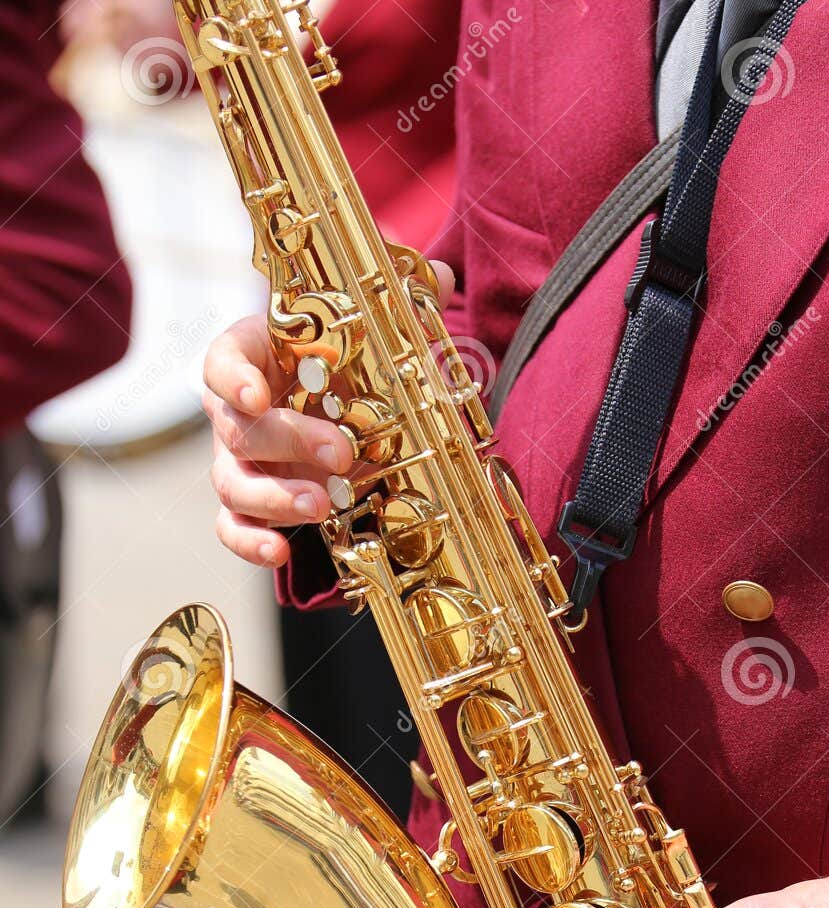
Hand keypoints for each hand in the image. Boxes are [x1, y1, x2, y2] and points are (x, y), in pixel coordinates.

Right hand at [202, 262, 454, 568]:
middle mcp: (238, 410)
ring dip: (275, 498)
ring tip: (321, 507)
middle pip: (239, 428)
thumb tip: (445, 274)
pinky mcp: (251, 503)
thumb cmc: (342, 355)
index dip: (233, 378)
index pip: (223, 360)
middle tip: (342, 455)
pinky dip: (250, 543)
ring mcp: (241, 460)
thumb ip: (399, 298)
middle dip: (290, 443)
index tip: (257, 395)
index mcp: (254, 356)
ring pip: (233, 482)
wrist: (338, 399)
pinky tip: (280, 553)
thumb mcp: (369, 324)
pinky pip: (233, 526)